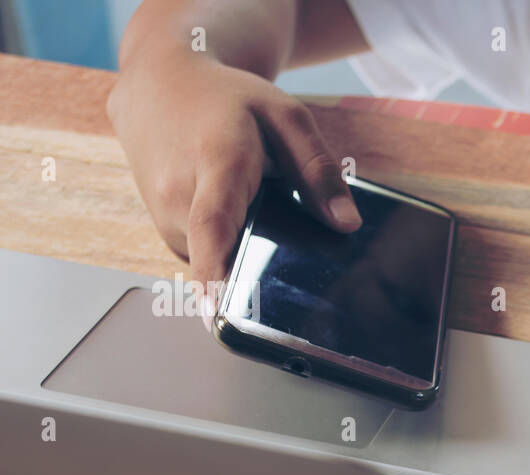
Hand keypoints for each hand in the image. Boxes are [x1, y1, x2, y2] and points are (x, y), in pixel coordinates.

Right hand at [107, 49, 361, 301]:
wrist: (158, 80)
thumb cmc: (228, 100)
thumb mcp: (287, 118)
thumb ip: (319, 170)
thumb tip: (347, 223)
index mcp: (216, 163)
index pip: (212, 226)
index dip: (215, 274)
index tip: (218, 315)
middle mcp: (178, 194)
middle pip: (224, 254)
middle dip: (257, 267)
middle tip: (285, 245)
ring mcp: (162, 214)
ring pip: (213, 258)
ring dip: (241, 251)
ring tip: (256, 212)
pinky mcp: (162, 227)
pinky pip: (203, 254)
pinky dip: (225, 247)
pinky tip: (240, 221)